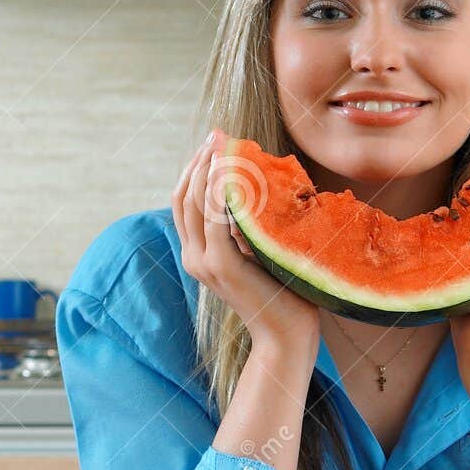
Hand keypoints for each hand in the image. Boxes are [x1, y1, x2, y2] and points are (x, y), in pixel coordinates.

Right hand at [171, 130, 317, 348]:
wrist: (286, 335)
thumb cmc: (282, 294)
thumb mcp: (259, 252)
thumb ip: (247, 228)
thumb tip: (253, 190)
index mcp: (198, 254)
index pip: (185, 203)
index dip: (194, 170)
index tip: (213, 143)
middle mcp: (194, 257)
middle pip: (183, 197)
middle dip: (198, 161)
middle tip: (217, 134)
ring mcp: (204, 263)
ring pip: (195, 203)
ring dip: (208, 168)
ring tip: (223, 143)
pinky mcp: (221, 265)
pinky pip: (215, 217)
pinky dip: (220, 189)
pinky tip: (234, 169)